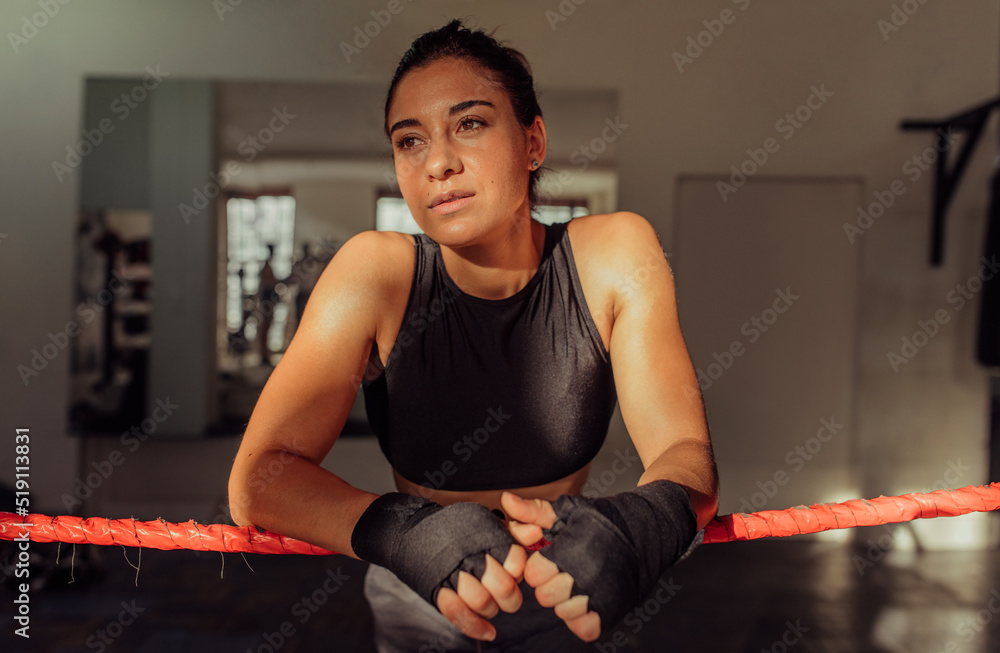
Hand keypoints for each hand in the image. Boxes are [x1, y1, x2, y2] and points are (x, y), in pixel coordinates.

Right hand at [351, 495, 529, 641]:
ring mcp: (451, 574)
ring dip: (491, 610)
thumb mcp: (485, 522)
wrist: (410, 532)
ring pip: (481, 602)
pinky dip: (475, 627)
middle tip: (507, 594)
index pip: (514, 559)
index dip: (518, 570)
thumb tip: (536, 535)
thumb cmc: (453, 529)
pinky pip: (457, 614)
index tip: (514, 572)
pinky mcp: (436, 590)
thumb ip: (512, 530)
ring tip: (491, 604)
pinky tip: (488, 632)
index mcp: (484, 536)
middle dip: (509, 595)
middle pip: (501, 585)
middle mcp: (469, 555)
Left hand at [501, 482, 698, 641]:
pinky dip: (584, 618)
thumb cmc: (605, 519)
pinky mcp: (613, 612)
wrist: (649, 531)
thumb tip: (506, 500)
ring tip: (580, 584)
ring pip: (564, 613)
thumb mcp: (568, 510)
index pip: (534, 573)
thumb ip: (534, 511)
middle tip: (566, 571)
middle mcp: (585, 574)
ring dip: (568, 602)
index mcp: (570, 548)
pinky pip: (584, 628)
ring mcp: (600, 595)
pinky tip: (589, 600)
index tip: (551, 559)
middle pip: (545, 596)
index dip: (539, 567)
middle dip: (551, 584)